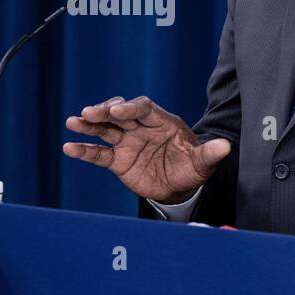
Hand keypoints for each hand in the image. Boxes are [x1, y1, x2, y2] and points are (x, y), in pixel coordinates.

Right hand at [62, 95, 231, 203]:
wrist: (180, 186)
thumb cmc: (192, 167)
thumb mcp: (202, 161)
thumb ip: (210, 153)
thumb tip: (225, 147)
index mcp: (160, 121)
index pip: (143, 108)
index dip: (130, 107)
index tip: (118, 110)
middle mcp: (140, 127)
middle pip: (119, 113)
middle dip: (104, 112)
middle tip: (88, 113)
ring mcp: (126, 142)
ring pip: (105, 130)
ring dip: (89, 126)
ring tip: (72, 122)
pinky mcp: (117, 160)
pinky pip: (99, 154)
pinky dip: (84, 150)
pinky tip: (69, 147)